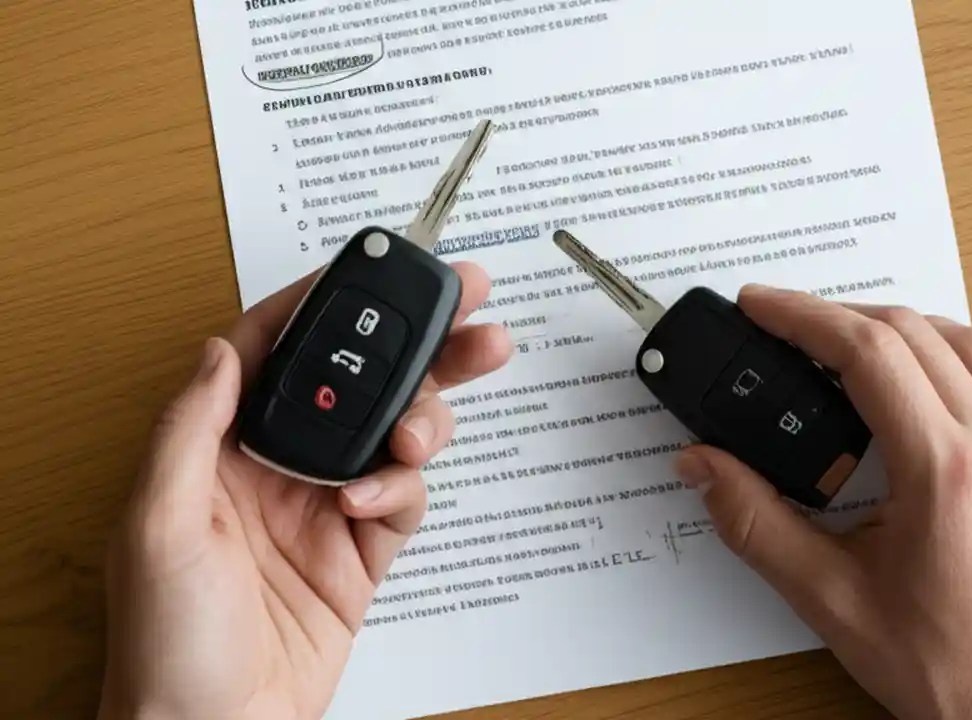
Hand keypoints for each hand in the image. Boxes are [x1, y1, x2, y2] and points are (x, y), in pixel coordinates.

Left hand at [98, 263, 512, 719]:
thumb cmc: (165, 643)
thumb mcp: (156, 524)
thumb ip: (190, 428)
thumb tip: (219, 349)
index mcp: (220, 447)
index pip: (281, 350)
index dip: (329, 302)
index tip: (377, 268)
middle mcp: (277, 467)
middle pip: (360, 381)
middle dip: (417, 342)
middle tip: (471, 306)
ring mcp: (326, 506)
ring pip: (396, 431)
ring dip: (423, 416)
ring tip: (421, 431)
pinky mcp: (364, 551)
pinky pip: (405, 497)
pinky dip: (403, 492)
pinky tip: (376, 505)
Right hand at [675, 285, 971, 719]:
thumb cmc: (956, 670)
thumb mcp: (833, 600)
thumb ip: (756, 524)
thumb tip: (704, 468)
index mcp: (946, 470)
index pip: (869, 351)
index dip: (803, 315)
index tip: (759, 306)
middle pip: (912, 330)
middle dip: (837, 315)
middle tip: (781, 326)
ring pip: (964, 339)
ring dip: (898, 326)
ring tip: (841, 344)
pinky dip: (946, 353)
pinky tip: (913, 382)